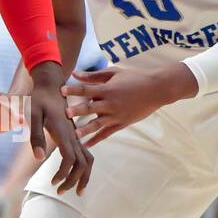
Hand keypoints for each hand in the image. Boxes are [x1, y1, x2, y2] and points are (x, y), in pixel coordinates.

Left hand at [29, 60, 92, 193]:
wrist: (50, 85)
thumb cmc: (38, 99)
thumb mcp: (32, 114)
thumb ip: (35, 135)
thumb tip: (38, 158)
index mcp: (64, 132)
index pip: (70, 159)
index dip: (64, 174)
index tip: (53, 183)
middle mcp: (73, 135)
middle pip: (82, 163)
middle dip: (74, 180)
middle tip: (60, 192)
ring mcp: (76, 135)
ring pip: (88, 160)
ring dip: (83, 176)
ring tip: (74, 190)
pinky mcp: (75, 135)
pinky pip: (86, 154)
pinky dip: (84, 168)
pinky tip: (77, 175)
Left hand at [62, 59, 196, 145]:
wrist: (156, 89)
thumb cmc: (134, 77)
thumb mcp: (114, 73)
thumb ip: (94, 76)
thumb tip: (75, 74)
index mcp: (108, 89)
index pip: (87, 89)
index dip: (74, 90)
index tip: (61, 90)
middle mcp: (111, 103)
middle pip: (91, 108)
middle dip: (78, 111)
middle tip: (65, 114)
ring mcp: (117, 115)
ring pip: (98, 124)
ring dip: (85, 129)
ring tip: (74, 134)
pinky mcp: (122, 123)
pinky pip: (107, 133)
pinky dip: (96, 139)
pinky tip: (86, 145)